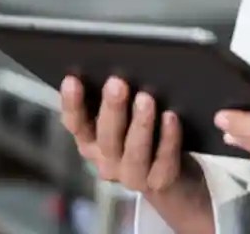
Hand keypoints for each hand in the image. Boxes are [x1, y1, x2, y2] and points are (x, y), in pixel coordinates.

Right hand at [59, 75, 187, 194]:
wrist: (177, 177)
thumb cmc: (147, 134)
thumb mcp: (126, 117)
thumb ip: (118, 100)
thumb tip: (120, 68)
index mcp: (91, 142)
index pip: (75, 124)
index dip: (72, 104)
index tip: (72, 80)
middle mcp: (106, 162)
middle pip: (106, 137)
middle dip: (112, 109)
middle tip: (117, 83)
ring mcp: (132, 176)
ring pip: (134, 152)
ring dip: (140, 124)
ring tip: (146, 98)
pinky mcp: (159, 182)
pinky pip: (163, 161)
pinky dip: (168, 138)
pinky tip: (171, 117)